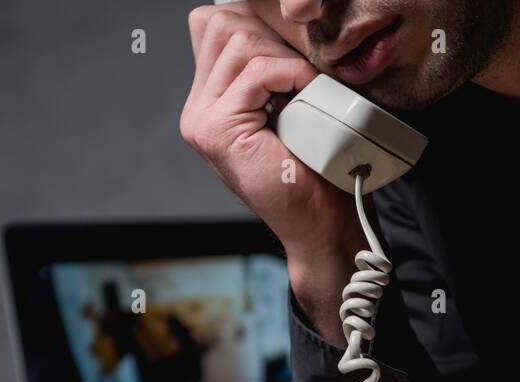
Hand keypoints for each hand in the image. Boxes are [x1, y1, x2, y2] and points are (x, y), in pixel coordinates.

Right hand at [180, 2, 366, 272]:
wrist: (321, 223)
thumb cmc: (317, 169)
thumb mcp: (292, 102)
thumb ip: (273, 66)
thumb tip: (279, 16)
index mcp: (209, 102)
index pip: (214, 25)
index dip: (257, 26)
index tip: (293, 58)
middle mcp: (197, 110)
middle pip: (221, 23)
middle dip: (271, 36)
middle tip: (300, 74)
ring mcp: (202, 121)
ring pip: (239, 42)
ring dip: (284, 58)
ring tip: (305, 91)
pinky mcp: (217, 130)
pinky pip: (255, 71)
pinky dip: (290, 74)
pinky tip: (305, 95)